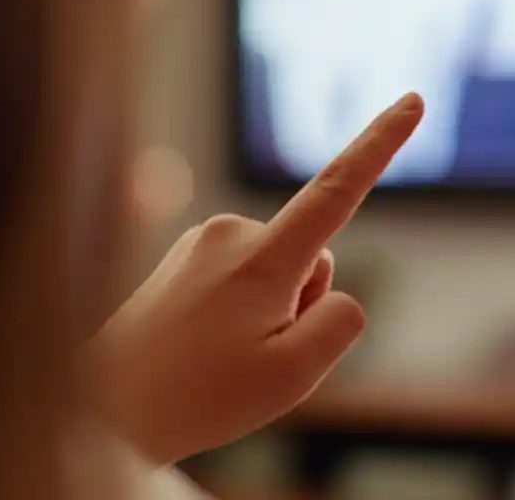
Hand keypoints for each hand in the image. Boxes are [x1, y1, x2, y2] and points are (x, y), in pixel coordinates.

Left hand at [89, 94, 423, 463]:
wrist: (101, 413)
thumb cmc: (199, 397)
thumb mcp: (294, 376)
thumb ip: (339, 322)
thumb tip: (329, 287)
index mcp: (263, 258)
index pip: (338, 189)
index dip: (380, 143)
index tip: (413, 101)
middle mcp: (231, 233)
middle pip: (314, 263)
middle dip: (303, 308)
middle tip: (251, 361)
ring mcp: (203, 243)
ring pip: (280, 276)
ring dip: (269, 316)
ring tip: (219, 360)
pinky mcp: (184, 259)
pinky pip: (245, 283)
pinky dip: (240, 315)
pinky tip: (203, 350)